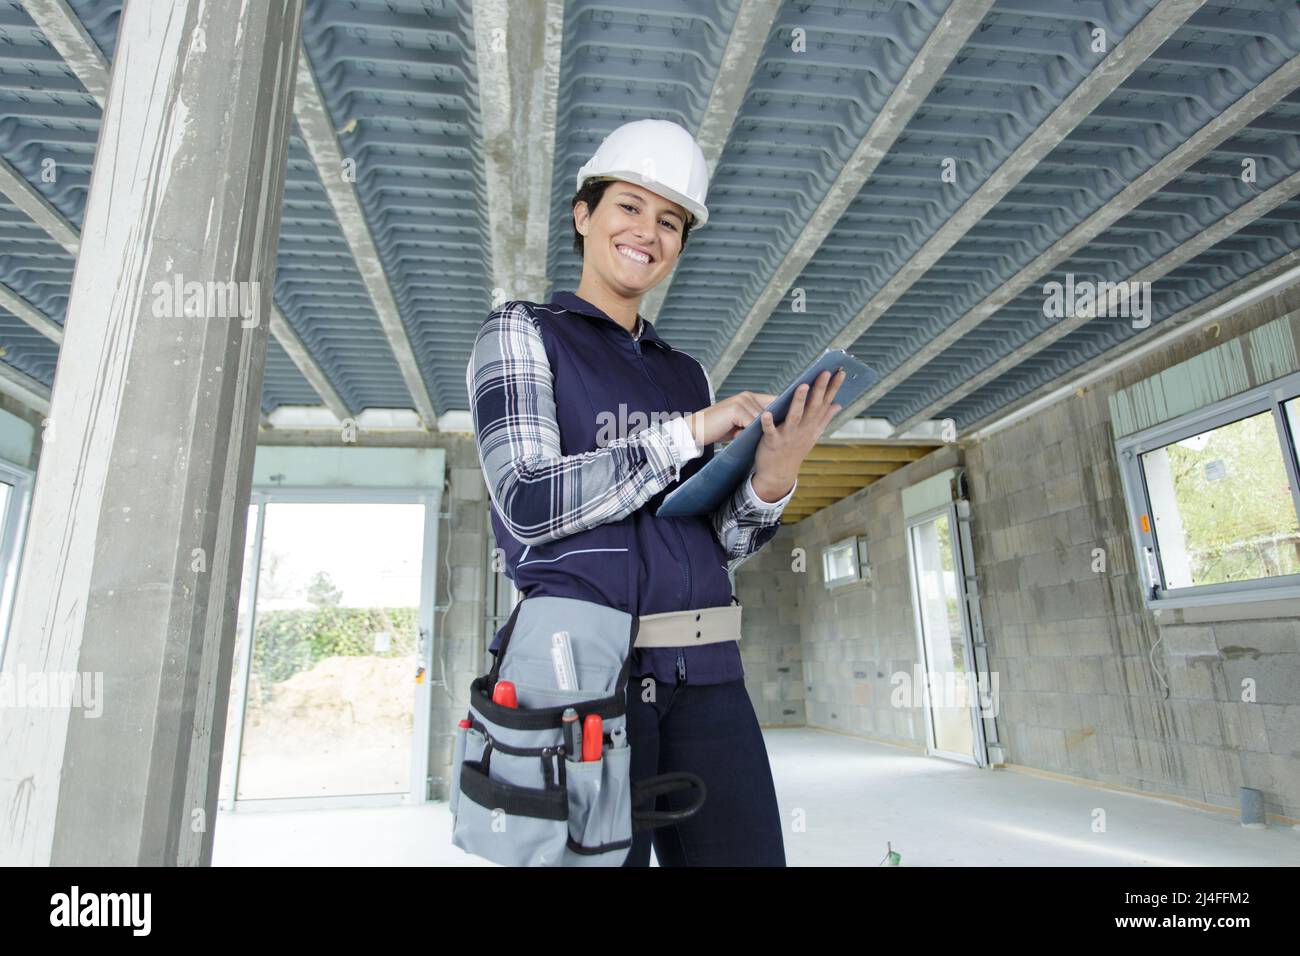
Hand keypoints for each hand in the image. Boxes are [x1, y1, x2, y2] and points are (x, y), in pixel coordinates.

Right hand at [684, 390, 775, 446]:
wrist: (695, 429)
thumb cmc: (718, 429)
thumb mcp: (739, 424)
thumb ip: (753, 421)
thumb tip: (773, 428)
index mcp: (749, 397)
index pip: (773, 401)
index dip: (784, 409)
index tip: (793, 420)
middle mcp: (747, 396)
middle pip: (770, 412)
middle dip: (773, 425)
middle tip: (777, 436)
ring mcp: (741, 401)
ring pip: (761, 420)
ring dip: (759, 432)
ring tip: (756, 440)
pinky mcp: (736, 409)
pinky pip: (751, 424)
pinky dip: (749, 433)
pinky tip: (742, 438)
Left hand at [751, 369, 845, 501]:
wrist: (779, 474)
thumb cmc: (795, 450)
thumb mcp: (813, 434)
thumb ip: (824, 418)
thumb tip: (838, 404)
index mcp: (812, 425)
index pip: (826, 403)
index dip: (834, 388)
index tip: (842, 372)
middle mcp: (803, 429)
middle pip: (813, 407)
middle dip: (819, 389)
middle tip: (825, 372)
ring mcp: (788, 436)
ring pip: (795, 416)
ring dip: (799, 401)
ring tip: (802, 386)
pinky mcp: (772, 442)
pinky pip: (770, 431)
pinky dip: (768, 423)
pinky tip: (766, 413)